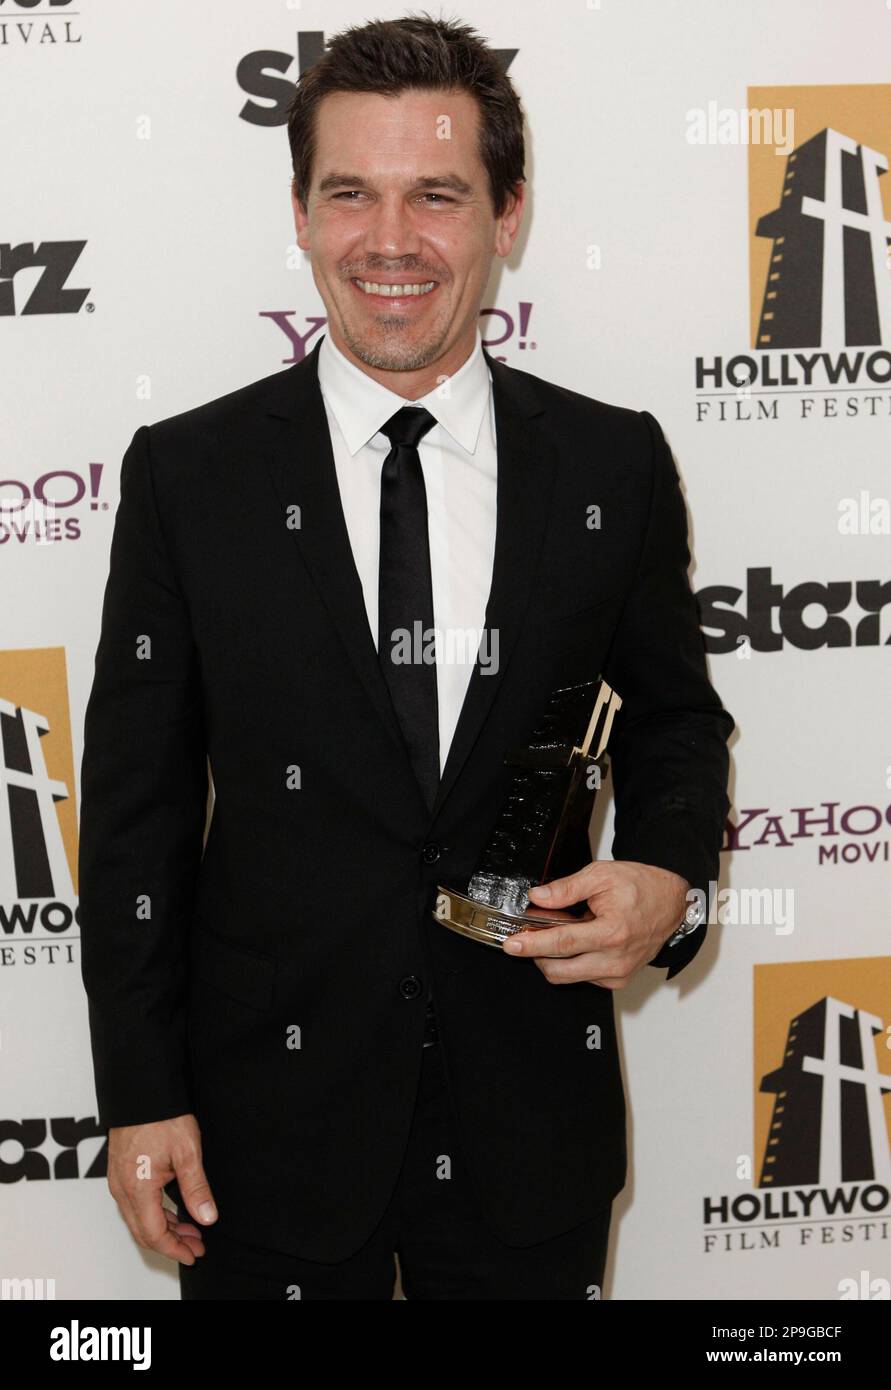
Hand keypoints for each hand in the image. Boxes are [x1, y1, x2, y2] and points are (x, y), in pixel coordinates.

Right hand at [106, 1113, 217, 1264]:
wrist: (142, 1091)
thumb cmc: (163, 1116)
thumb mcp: (188, 1153)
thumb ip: (196, 1188)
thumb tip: (207, 1218)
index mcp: (137, 1188)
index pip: (154, 1234)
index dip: (175, 1249)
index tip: (194, 1255)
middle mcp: (121, 1189)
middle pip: (143, 1231)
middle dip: (171, 1243)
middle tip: (196, 1246)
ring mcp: (117, 1181)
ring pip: (138, 1219)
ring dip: (163, 1229)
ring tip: (190, 1231)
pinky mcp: (119, 1172)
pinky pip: (134, 1205)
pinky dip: (154, 1215)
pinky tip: (173, 1212)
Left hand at [501, 860, 689, 988]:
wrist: (672, 903)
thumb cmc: (642, 887)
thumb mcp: (601, 875)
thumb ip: (566, 888)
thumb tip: (538, 897)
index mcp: (612, 932)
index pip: (562, 943)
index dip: (532, 944)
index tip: (512, 945)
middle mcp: (616, 960)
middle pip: (559, 970)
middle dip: (536, 955)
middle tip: (528, 936)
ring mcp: (618, 973)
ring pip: (568, 977)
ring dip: (553, 959)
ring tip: (558, 933)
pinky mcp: (618, 980)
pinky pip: (583, 978)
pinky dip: (571, 963)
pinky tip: (578, 942)